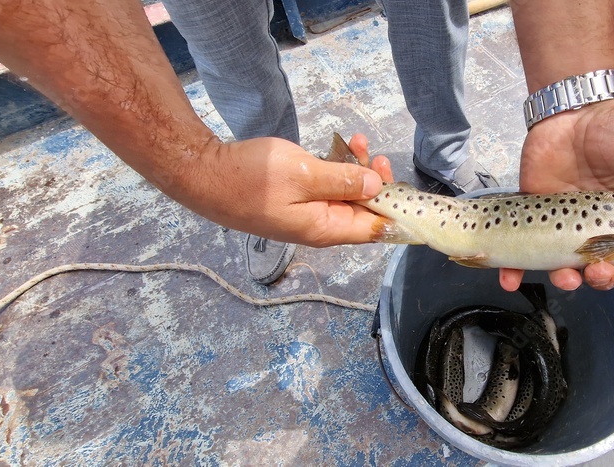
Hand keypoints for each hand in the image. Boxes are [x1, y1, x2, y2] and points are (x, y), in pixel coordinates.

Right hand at [176, 134, 392, 247]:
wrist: (202, 173)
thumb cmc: (251, 177)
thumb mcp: (305, 174)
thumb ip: (344, 181)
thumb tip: (378, 186)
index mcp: (326, 229)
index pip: (375, 230)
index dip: (397, 213)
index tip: (411, 189)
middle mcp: (320, 226)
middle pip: (363, 211)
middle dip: (377, 182)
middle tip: (377, 154)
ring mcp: (306, 212)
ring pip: (345, 195)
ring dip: (356, 170)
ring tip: (358, 142)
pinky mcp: (294, 197)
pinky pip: (326, 187)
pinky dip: (337, 168)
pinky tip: (341, 146)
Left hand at [500, 98, 613, 310]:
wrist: (575, 107)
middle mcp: (601, 232)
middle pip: (605, 272)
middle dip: (604, 281)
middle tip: (603, 272)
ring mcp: (567, 227)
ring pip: (566, 268)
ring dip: (567, 281)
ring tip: (568, 275)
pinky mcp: (535, 217)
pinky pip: (523, 251)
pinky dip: (513, 270)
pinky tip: (510, 279)